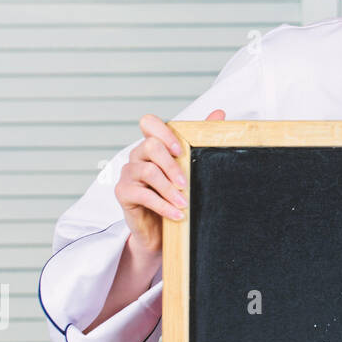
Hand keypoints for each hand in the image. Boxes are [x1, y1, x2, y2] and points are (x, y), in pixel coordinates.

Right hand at [115, 109, 224, 253]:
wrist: (159, 229)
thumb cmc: (174, 194)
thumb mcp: (189, 167)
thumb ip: (199, 140)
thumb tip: (219, 113)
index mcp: (153, 145)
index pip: (149, 123)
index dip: (164, 132)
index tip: (182, 150)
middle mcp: (137, 155)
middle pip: (151, 146)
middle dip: (172, 166)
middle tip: (186, 184)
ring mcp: (128, 173)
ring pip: (148, 172)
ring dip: (170, 190)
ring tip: (184, 204)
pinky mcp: (122, 192)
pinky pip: (143, 195)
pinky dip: (163, 205)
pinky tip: (177, 214)